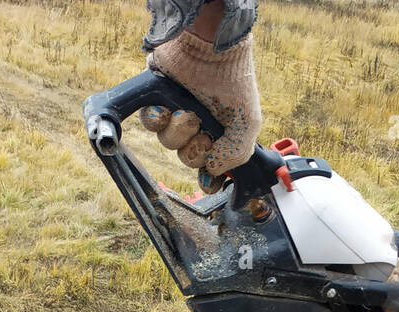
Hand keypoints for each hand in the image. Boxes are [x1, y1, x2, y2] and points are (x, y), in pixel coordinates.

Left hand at [141, 27, 261, 191]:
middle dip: (194, 149)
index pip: (211, 167)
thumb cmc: (235, 81)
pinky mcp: (158, 99)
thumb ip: (237, 153)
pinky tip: (166, 109)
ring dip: (178, 131)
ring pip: (169, 142)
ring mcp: (178, 113)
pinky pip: (150, 122)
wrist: (211, 47)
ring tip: (187, 113)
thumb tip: (213, 169)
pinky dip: (157, 119)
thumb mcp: (248, 123)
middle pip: (188, 158)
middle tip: (202, 132)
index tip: (208, 175)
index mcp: (221, 135)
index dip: (208, 177)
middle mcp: (200, 127)